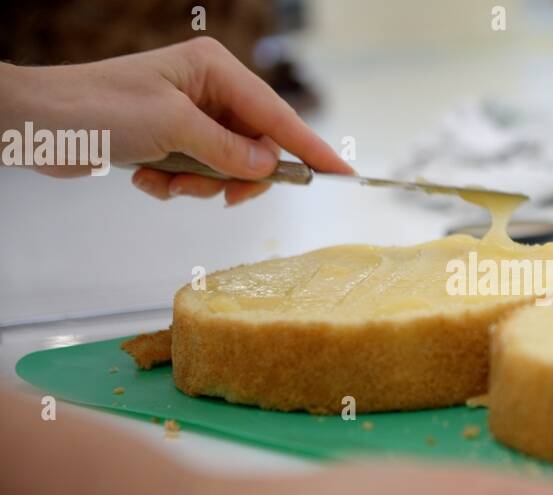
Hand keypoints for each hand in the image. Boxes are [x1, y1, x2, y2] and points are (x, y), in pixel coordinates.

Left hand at [1, 37, 352, 205]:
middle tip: (224, 194)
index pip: (277, 116)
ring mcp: (191, 116)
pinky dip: (176, 183)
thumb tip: (269, 167)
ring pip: (228, 167)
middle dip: (236, 175)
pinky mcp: (173, 140)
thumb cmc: (100, 109)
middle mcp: (209, 91)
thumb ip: (230, 150)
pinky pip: (199, 174)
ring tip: (166, 177)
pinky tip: (146, 175)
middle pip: (256, 147)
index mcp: (215, 70)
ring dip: (198, 183)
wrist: (37, 123)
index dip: (311, 148)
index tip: (343, 174)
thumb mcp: (173, 128)